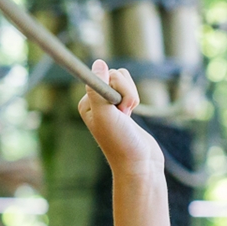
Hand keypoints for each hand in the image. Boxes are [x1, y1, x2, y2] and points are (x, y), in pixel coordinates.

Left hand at [77, 61, 163, 175]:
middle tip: (124, 114)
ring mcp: (110, 104)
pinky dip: (135, 99)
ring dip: (132, 96)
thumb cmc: (120, 142)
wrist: (139, 163)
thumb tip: (99, 62)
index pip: (102, 75)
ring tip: (129, 116)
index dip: (115, 87)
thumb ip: (98, 88)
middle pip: (115, 76)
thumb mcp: (105, 114)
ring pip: (125, 81)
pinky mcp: (123, 106)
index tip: (119, 107)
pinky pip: (130, 89)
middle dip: (126, 93)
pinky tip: (131, 116)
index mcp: (86, 103)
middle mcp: (96, 102)